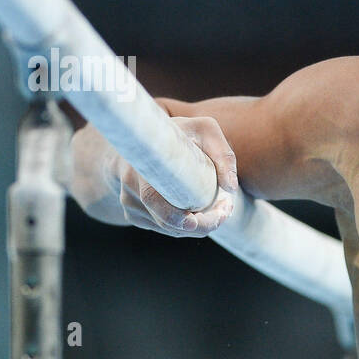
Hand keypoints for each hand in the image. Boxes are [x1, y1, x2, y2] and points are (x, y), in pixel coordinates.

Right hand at [117, 116, 238, 236]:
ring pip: (167, 228)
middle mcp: (130, 184)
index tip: (202, 219)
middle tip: (225, 211)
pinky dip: (186, 226)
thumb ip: (222, 154)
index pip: (152, 199)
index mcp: (142, 163)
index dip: (177, 218)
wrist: (144, 139)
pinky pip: (163, 228)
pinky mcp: (133, 213)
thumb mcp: (204, 131)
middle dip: (200, 225)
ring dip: (197, 226)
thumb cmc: (180, 134)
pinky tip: (200, 211)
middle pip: (165, 221)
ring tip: (220, 208)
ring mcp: (128, 202)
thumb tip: (230, 187)